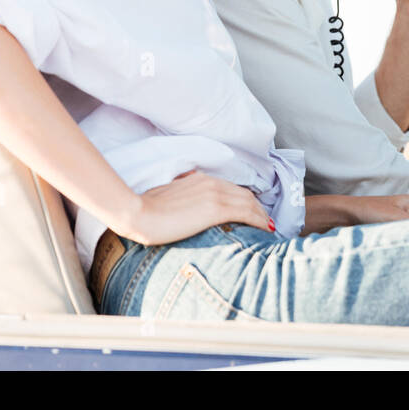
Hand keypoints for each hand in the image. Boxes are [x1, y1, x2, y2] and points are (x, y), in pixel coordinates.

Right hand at [117, 170, 272, 245]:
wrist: (139, 214)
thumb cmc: (147, 210)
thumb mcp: (169, 198)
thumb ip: (184, 199)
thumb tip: (188, 211)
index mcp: (200, 179)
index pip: (232, 189)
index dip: (246, 201)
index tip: (254, 212)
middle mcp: (211, 183)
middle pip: (245, 195)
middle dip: (259, 209)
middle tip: (267, 222)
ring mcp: (214, 195)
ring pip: (250, 203)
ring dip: (263, 216)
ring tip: (269, 228)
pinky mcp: (215, 209)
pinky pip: (247, 213)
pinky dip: (260, 221)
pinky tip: (266, 230)